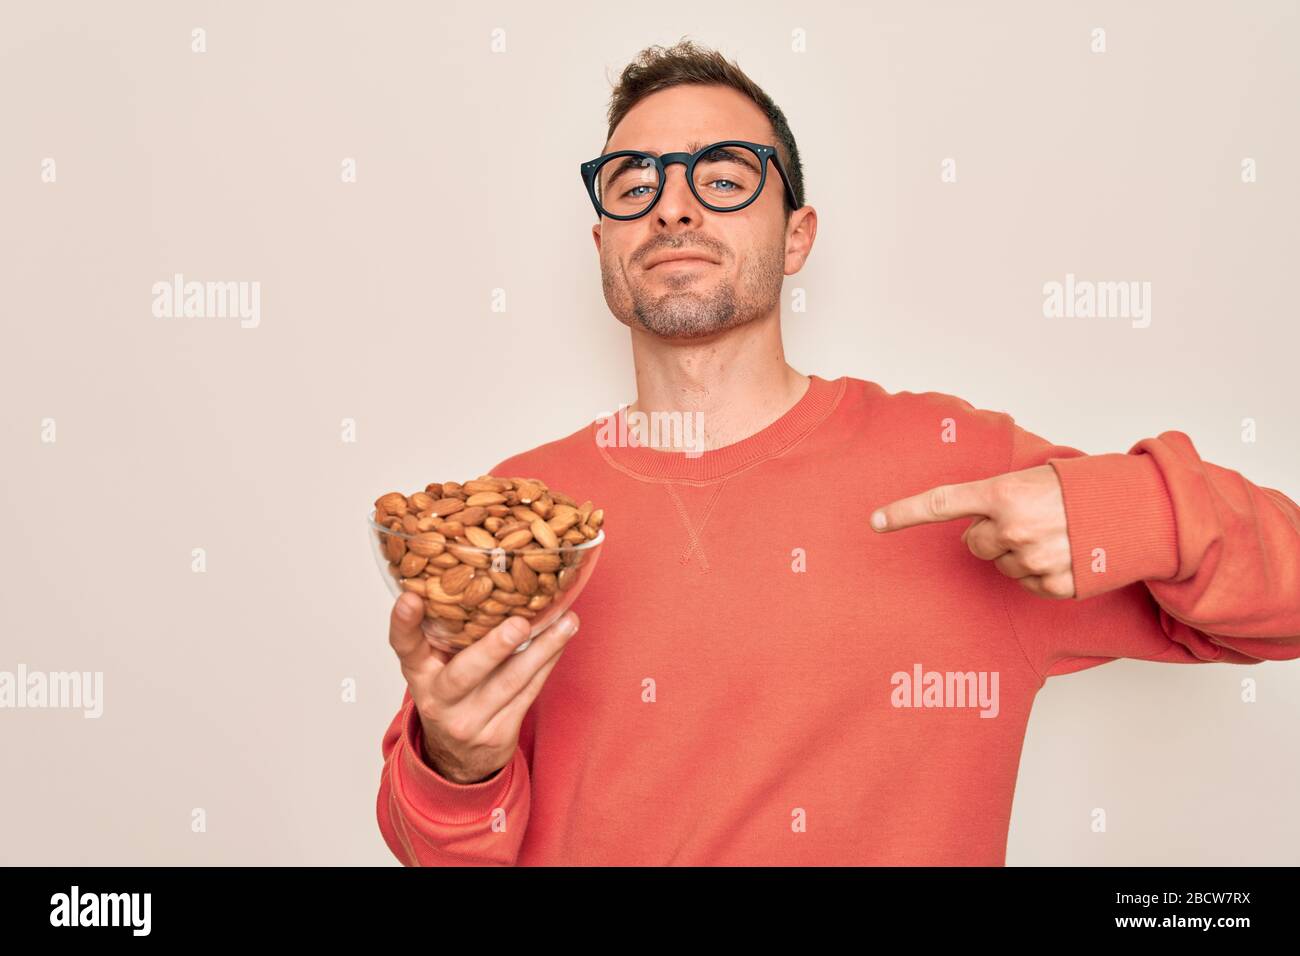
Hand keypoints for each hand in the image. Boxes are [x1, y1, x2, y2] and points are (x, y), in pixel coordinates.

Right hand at [387, 592, 579, 782]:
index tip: (410, 598)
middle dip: (494, 648)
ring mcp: (469, 721)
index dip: (404, 622)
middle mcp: (439, 699)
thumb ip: (444, 631)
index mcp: (419, 674)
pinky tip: (562, 639)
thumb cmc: (451, 695)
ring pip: (510, 682)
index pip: (405, 646)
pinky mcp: (499, 734)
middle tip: (519, 624)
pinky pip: (529, 693)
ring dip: (543, 649)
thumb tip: (476, 571)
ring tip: (566, 622)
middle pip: (464, 674)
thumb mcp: (434, 666)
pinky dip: (548, 663)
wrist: (458, 760)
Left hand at [869, 464, 1074, 598]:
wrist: (1139, 510)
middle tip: (1025, 520)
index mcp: (1004, 493)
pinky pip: (1029, 584)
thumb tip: (973, 528)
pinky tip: (1065, 554)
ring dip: (1019, 553)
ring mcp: (1033, 559)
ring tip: (1054, 534)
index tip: (875, 521)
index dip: (903, 513)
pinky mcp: (1055, 585)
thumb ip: (997, 500)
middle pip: (974, 543)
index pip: (940, 503)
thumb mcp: (1034, 479)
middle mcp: (1013, 528)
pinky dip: (1042, 573)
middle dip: (991, 534)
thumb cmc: (1082, 488)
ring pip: (1001, 565)